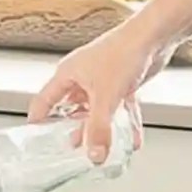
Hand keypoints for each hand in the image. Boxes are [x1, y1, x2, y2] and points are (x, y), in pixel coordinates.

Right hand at [28, 19, 169, 162]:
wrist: (154, 36)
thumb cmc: (123, 50)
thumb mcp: (105, 97)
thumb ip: (99, 129)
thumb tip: (94, 155)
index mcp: (67, 74)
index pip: (44, 101)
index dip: (39, 120)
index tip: (37, 138)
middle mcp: (82, 77)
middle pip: (72, 109)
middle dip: (75, 130)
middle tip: (73, 149)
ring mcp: (102, 79)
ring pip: (97, 111)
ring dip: (102, 129)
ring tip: (102, 149)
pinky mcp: (122, 82)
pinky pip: (119, 108)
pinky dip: (125, 123)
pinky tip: (131, 138)